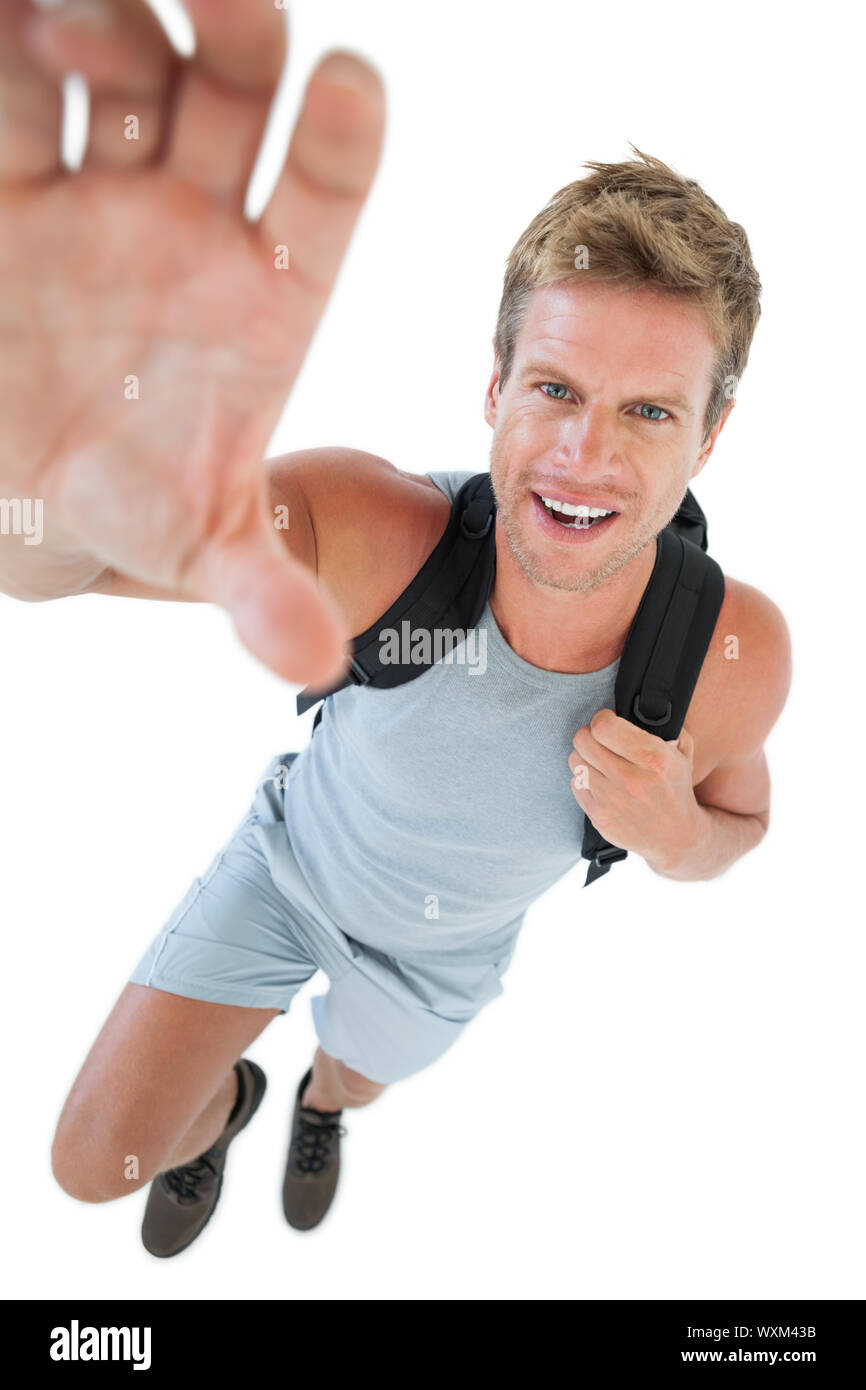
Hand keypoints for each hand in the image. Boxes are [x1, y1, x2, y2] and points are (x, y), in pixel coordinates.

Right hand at [0, 0, 384, 686]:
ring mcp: (103, 186)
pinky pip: (17, 95)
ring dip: (112, 26)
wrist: (34, 492)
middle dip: (234, 41)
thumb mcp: (200, 547)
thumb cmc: (138, 508)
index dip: (339, 141)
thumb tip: (315, 665)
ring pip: (124, 67)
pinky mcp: (15, 180)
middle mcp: (195, 218)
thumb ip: (261, 589)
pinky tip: (15, 26)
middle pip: (233, 97)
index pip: (322, 197)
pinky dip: (16, 53)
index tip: (351, 83)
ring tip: (78, 23)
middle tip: (234, 6)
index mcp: (269, 292)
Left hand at [568, 709, 703, 872]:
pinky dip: (585, 779)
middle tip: (600, 739)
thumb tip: (637, 705)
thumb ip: (665, 725)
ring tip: (601, 761)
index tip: (609, 722)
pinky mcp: (599, 817)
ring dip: (585, 757)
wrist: (676, 837)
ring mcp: (612, 801)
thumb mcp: (682, 752)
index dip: (602, 719)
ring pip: (575, 761)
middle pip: (583, 740)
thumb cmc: (675, 788)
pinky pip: (576, 784)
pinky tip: (601, 781)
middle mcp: (630, 780)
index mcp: (653, 759)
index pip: (603, 726)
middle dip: (589, 734)